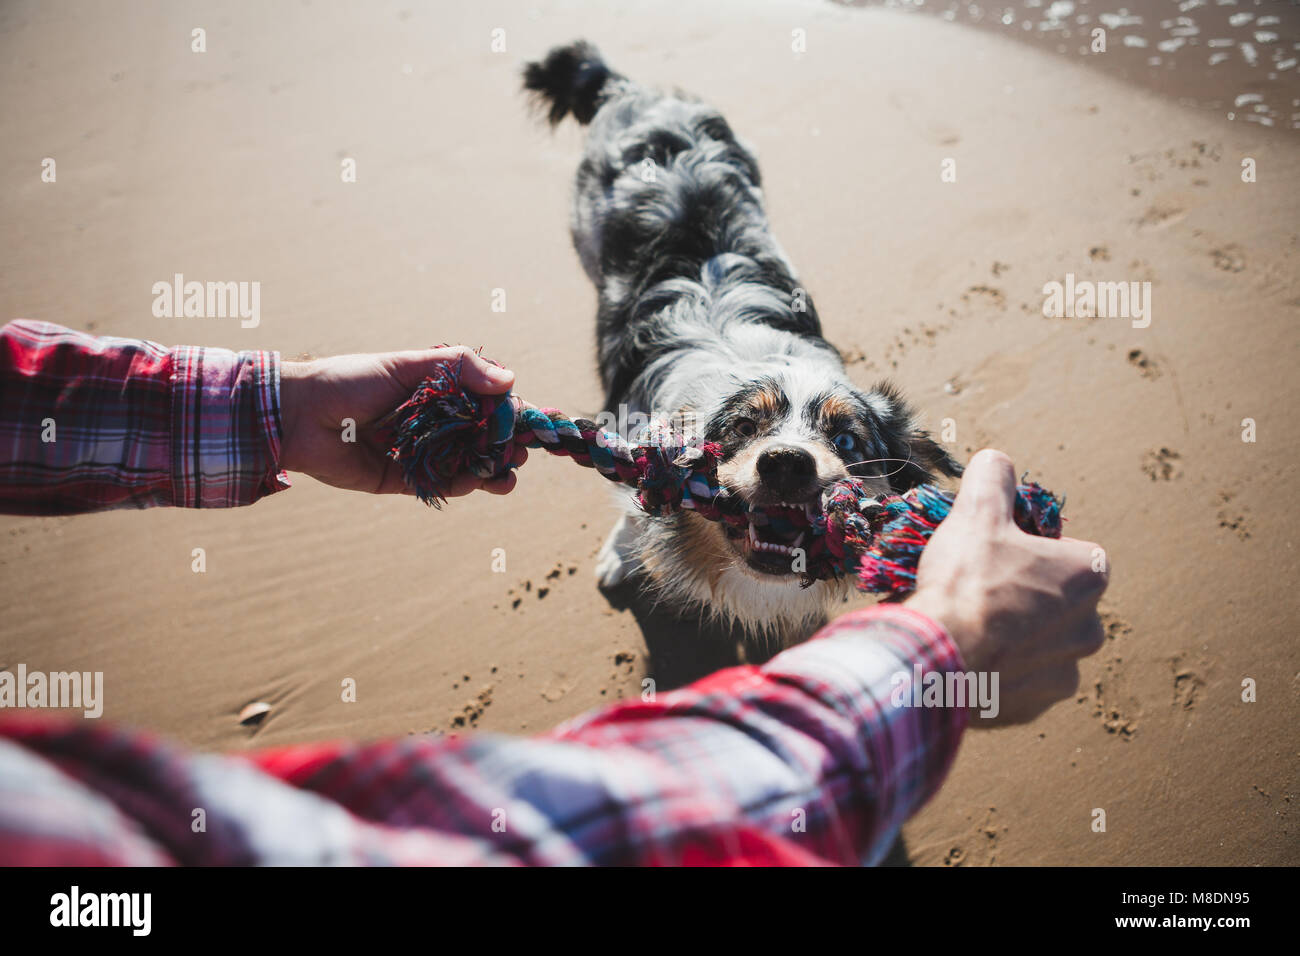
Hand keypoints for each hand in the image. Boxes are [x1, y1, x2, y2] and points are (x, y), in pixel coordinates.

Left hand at [279, 346, 527, 496]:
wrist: (298, 416)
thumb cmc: (350, 380)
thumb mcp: (407, 364)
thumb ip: (459, 367)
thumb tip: (510, 379)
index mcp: (436, 393)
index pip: (484, 403)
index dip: (509, 412)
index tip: (530, 419)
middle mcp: (432, 423)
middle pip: (482, 438)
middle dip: (506, 445)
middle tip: (521, 450)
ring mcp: (419, 453)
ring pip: (466, 465)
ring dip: (492, 470)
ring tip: (508, 473)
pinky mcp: (403, 480)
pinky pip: (440, 485)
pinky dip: (463, 485)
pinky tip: (480, 481)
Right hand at [905, 449, 1108, 726]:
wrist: (935, 659)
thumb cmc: (966, 581)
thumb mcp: (976, 513)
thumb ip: (994, 479)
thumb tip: (998, 460)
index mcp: (1088, 577)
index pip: (1075, 554)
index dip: (1036, 551)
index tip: (1002, 553)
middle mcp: (1090, 628)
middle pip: (1059, 601)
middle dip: (1026, 596)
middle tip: (981, 590)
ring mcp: (1064, 672)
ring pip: (1040, 644)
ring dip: (1014, 636)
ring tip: (969, 627)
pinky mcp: (1035, 706)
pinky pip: (1020, 681)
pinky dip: (998, 671)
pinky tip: (966, 657)